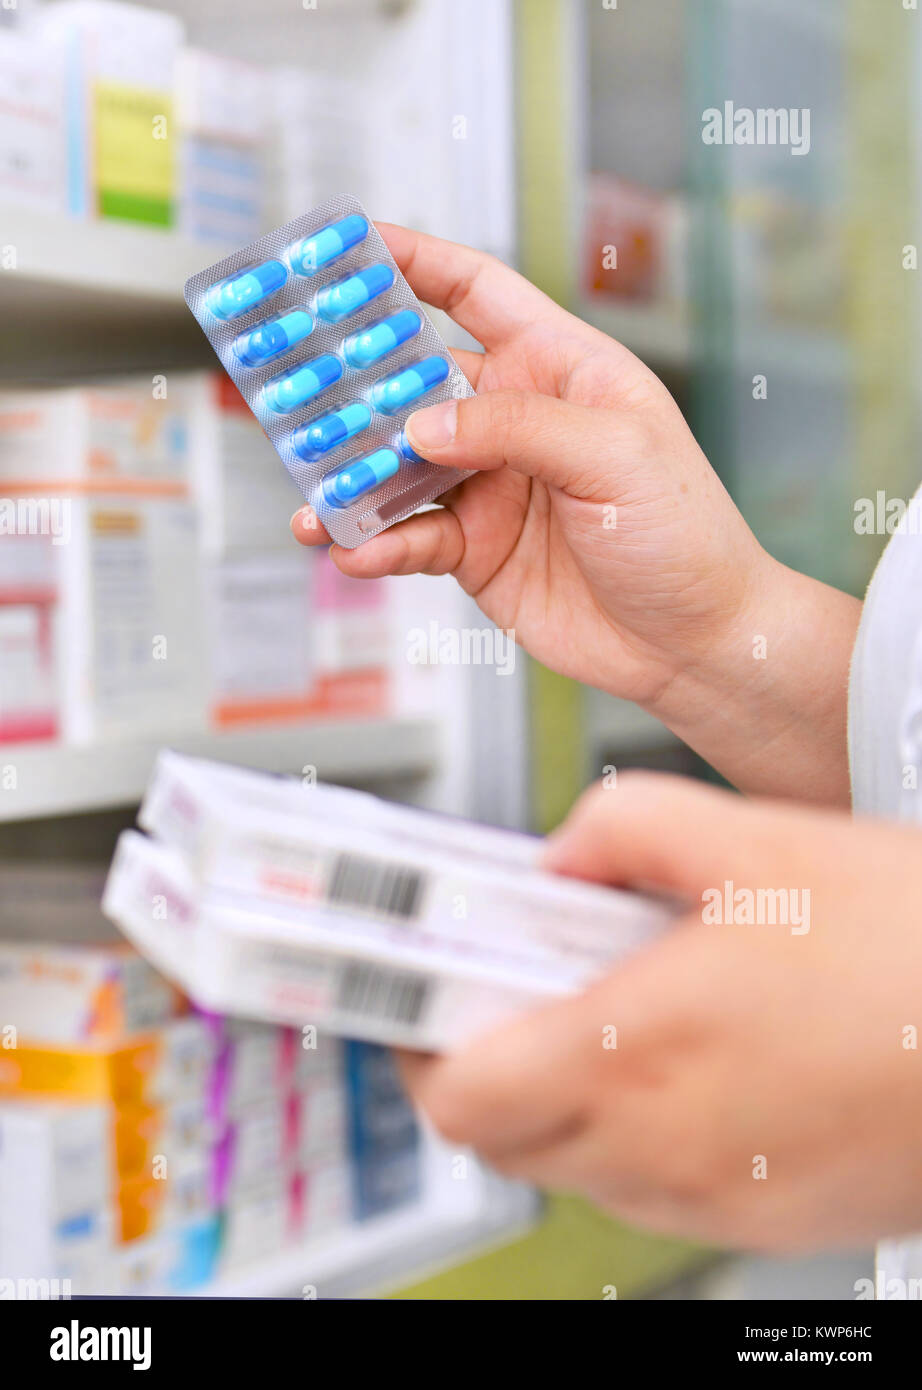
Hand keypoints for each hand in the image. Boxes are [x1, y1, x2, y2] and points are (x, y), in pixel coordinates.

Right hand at [292, 226, 858, 803]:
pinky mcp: (474, 549)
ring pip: (397, 464)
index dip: (413, 261)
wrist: (693, 642)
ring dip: (349, 471)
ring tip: (309, 486)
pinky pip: (409, 535)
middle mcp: (515, 418)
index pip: (476, 291)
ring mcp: (489, 485)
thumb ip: (516, 427)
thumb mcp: (614, 455)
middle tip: (292, 381)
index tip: (347, 246)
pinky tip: (353, 548)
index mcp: (560, 367)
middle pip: (413, 380)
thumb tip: (419, 424)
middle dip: (352, 378)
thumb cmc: (684, 532)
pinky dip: (376, 542)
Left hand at [399, 773, 921, 1250]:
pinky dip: (635, 1129)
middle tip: (515, 990)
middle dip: (487, 1061)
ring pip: (575, 1164)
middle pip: (504, 1135)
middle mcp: (664, 1147)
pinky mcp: (765, 1219)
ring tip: (612, 1011)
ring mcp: (714, 1198)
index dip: (419, 1045)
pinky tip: (688, 1057)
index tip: (423, 998)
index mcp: (640, 1052)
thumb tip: (562, 854)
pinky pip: (652, 1187)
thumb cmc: (908, 945)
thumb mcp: (757, 841)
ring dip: (562, 1096)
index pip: (461, 1093)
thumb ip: (625, 828)